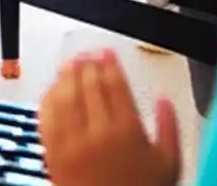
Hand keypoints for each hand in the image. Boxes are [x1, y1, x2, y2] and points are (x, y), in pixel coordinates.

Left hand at [38, 50, 180, 185]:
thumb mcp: (170, 164)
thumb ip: (169, 126)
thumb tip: (164, 98)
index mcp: (127, 131)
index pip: (114, 84)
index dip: (109, 62)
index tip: (106, 52)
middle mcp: (97, 132)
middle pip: (88, 84)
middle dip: (87, 64)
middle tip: (87, 53)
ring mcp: (72, 141)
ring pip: (65, 96)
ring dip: (65, 75)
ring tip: (69, 64)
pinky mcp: (53, 152)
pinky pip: (47, 117)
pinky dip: (48, 99)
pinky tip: (52, 91)